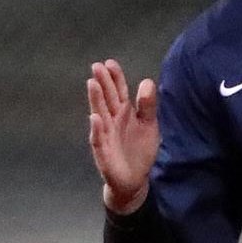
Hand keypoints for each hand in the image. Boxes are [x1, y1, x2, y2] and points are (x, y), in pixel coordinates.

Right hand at [85, 58, 159, 213]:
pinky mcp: (103, 152)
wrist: (134, 179)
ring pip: (99, 114)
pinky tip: (95, 118)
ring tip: (92, 83)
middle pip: (107, 99)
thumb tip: (147, 81)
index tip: (110, 63)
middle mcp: (112, 121)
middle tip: (96, 66)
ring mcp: (106, 135)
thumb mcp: (149, 125)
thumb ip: (147, 105)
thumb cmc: (139, 150)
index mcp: (124, 113)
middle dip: (102, 83)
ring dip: (95, 99)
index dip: (114, 78)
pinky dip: (96, 129)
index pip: (118, 91)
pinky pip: (98, 139)